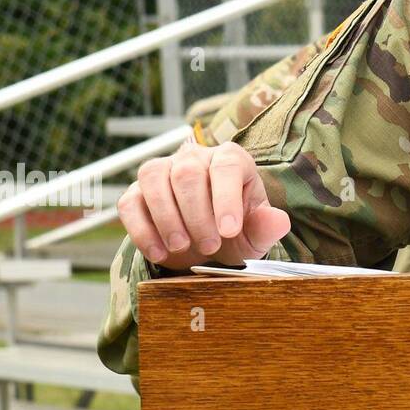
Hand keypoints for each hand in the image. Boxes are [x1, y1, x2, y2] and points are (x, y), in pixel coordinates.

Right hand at [118, 141, 291, 271]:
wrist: (204, 245)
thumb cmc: (234, 232)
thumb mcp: (256, 234)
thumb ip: (267, 226)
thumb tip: (278, 220)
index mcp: (230, 158)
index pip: (227, 166)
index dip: (226, 199)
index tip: (229, 231)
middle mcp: (194, 157)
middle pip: (188, 173)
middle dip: (197, 214)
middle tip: (210, 246)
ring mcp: (162, 170)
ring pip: (155, 178)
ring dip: (167, 217)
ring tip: (182, 247)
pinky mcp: (136, 192)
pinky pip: (130, 203)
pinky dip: (142, 229)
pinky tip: (159, 252)